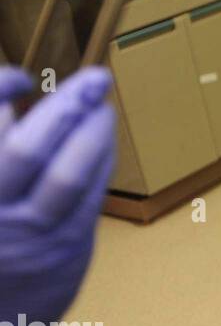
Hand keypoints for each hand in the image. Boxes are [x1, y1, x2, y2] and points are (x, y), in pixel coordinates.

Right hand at [0, 67, 116, 325]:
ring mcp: (28, 234)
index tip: (19, 76)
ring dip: (93, 132)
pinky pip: (91, 196)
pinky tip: (104, 139)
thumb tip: (11, 97)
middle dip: (67, 105)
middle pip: (28, 148)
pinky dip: (101, 160)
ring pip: (66, 174)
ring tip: (104, 106)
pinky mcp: (65, 249)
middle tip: (95, 78)